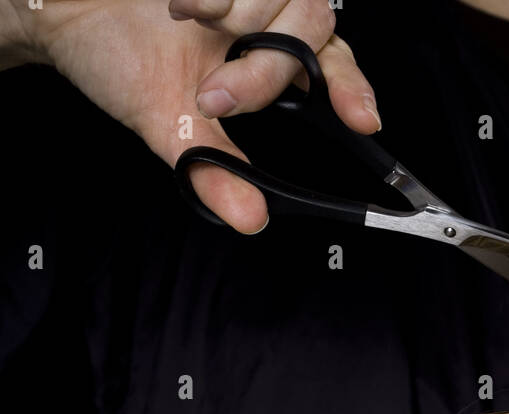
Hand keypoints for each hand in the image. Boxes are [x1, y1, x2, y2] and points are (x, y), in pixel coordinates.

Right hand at [23, 0, 380, 232]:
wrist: (67, 9)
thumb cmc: (122, 56)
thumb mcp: (172, 127)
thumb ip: (214, 171)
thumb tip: (250, 219)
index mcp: (267, 56)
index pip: (332, 66)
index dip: (352, 89)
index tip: (363, 118)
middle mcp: (267, 12)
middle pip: (310, 36)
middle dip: (263, 75)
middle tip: (215, 93)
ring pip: (281, 1)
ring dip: (231, 25)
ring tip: (188, 27)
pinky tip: (180, 4)